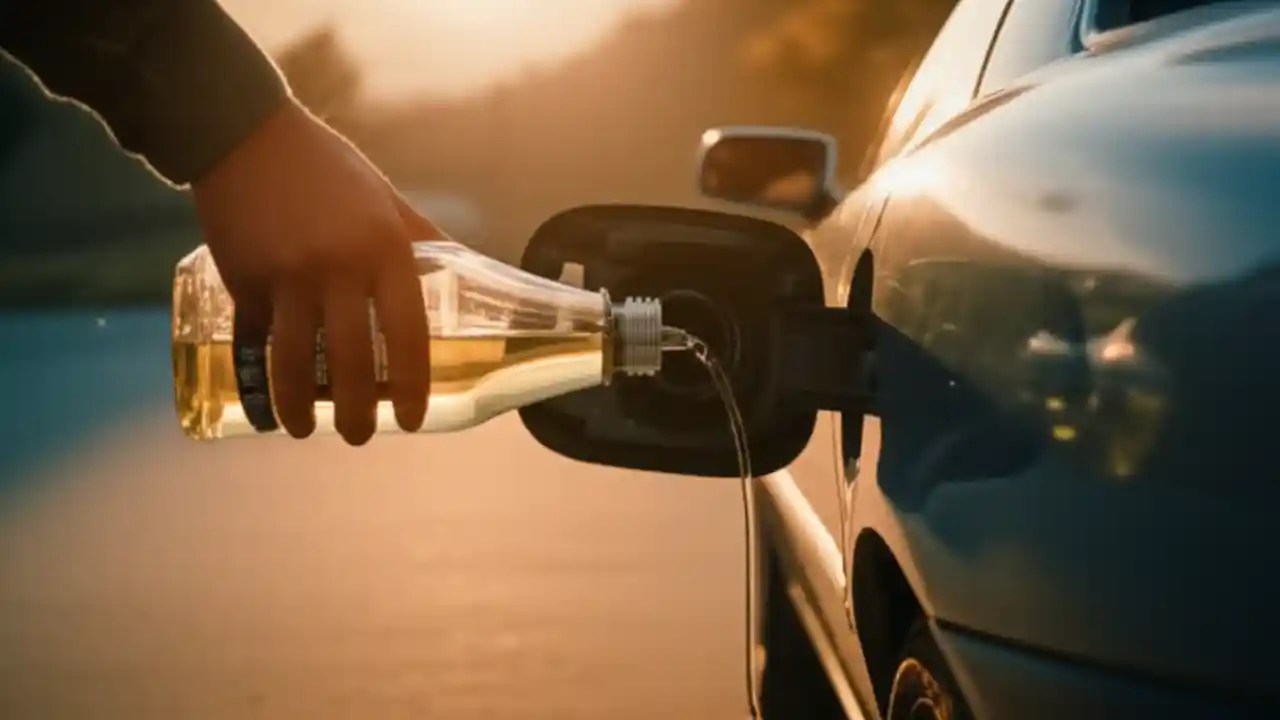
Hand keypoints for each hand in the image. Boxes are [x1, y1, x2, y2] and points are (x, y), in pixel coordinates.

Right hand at [192, 99, 435, 444]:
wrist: (245, 136)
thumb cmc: (326, 168)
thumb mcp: (385, 198)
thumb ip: (420, 238)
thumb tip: (464, 269)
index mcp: (384, 249)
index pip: (406, 332)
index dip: (409, 383)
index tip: (412, 419)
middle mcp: (338, 267)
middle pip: (350, 359)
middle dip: (356, 410)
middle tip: (360, 438)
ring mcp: (286, 276)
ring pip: (294, 361)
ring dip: (299, 406)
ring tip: (304, 432)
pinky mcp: (243, 281)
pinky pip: (258, 339)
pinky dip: (264, 371)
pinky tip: (270, 393)